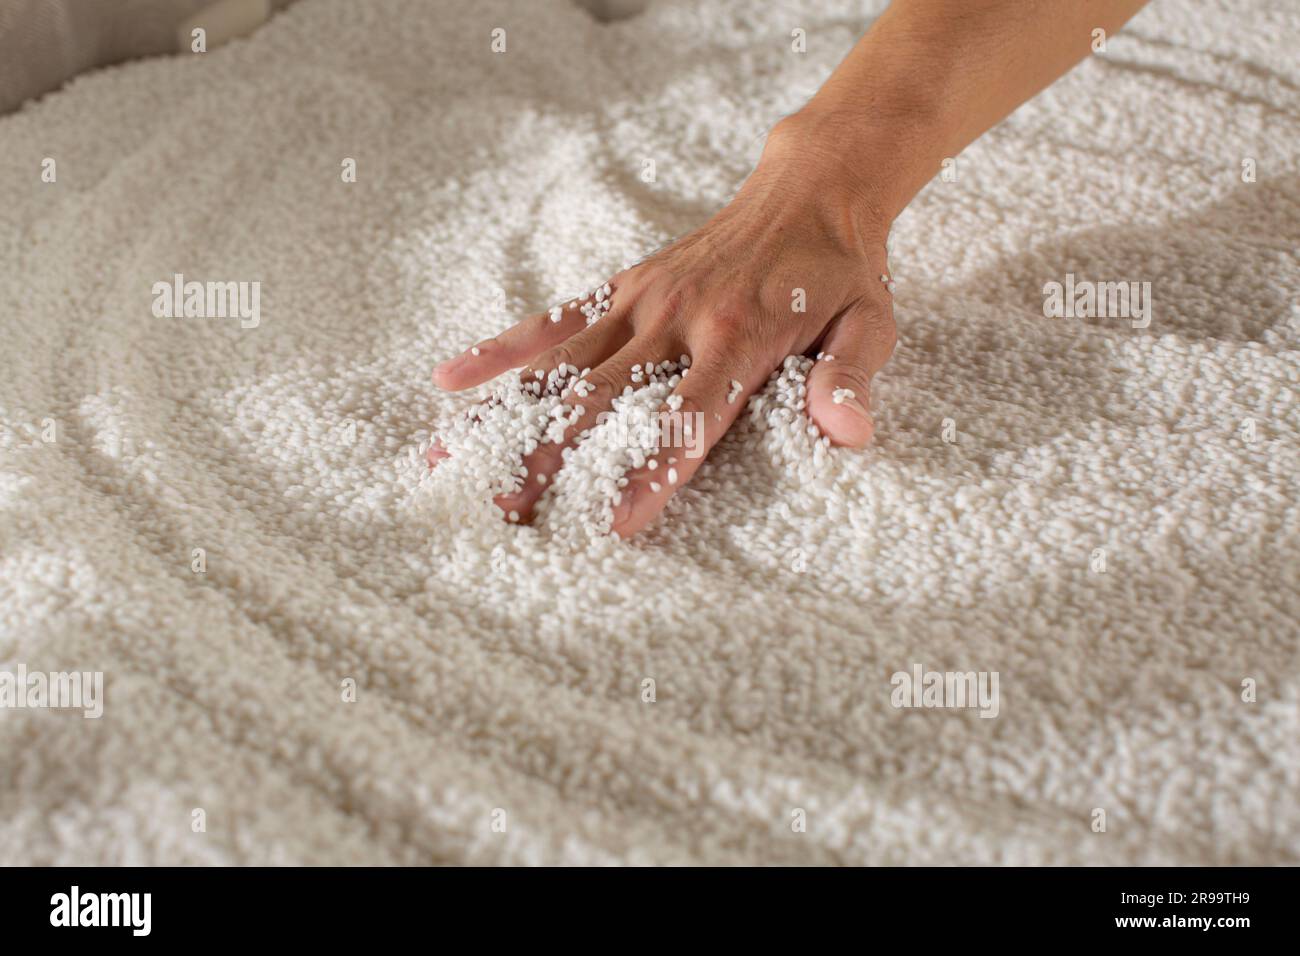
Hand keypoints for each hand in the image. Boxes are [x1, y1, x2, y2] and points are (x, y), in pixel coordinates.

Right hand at [430, 114, 896, 538]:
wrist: (810, 192)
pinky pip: (555, 321)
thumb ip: (851, 375)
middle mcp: (678, 320)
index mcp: (738, 337)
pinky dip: (502, 349)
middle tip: (507, 511)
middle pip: (605, 399)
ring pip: (564, 366)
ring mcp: (642, 302)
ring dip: (510, 415)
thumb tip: (849, 433)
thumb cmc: (839, 275)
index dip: (652, 468)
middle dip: (553, 456)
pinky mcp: (623, 287)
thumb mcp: (870, 322)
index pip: (689, 414)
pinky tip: (452, 381)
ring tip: (453, 462)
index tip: (616, 521)